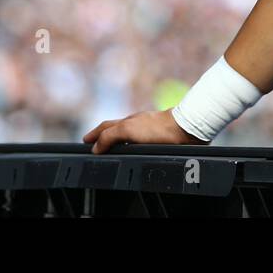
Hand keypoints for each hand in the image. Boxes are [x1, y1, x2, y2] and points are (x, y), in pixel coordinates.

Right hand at [82, 108, 208, 153]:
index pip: (106, 128)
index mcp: (128, 122)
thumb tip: (95, 146)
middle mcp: (137, 124)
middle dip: (103, 136)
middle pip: (116, 129)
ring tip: (113, 148)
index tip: (86, 142)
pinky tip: (137, 150)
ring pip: (129, 134)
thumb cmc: (158, 128)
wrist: (186, 129)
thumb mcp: (128, 131)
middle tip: (93, 143)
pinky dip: (133, 144)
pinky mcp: (161, 138)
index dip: (95, 135)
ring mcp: (149, 130)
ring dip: (118, 140)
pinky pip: (142, 141)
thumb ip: (110, 136)